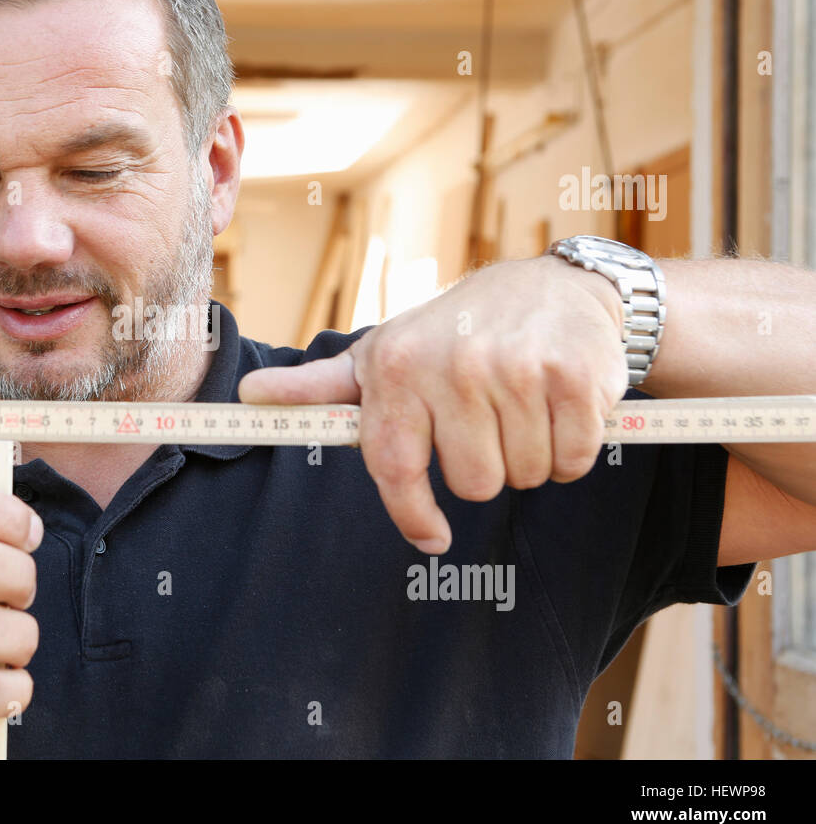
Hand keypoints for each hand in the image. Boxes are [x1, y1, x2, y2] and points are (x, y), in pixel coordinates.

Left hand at [237, 256, 627, 552]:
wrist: (554, 285)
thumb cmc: (454, 332)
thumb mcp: (382, 352)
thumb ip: (319, 387)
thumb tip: (248, 395)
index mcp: (394, 366)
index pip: (395, 468)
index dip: (414, 515)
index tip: (432, 537)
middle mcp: (451, 365)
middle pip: (473, 484)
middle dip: (485, 465)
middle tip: (487, 421)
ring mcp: (515, 369)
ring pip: (525, 475)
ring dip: (530, 456)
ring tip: (522, 407)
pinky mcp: (575, 377)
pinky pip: (573, 460)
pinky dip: (574, 448)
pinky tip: (559, 406)